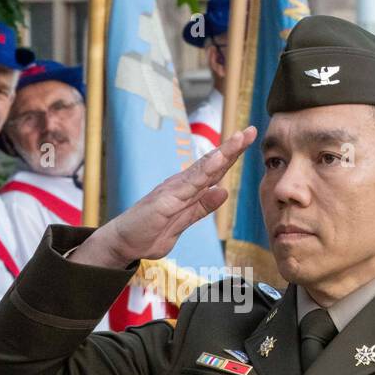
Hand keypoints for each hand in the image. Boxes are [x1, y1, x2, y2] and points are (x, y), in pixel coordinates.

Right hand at [73, 127, 254, 268]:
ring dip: (223, 153)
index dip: (232, 156)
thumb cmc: (149, 233)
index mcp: (188, 191)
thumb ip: (202, 208)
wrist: (122, 243)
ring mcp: (174, 190)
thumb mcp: (184, 222)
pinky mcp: (166, 200)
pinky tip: (218, 160)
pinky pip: (189, 184)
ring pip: (203, 169)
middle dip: (232, 147)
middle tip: (252, 131)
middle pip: (212, 164)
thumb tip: (223, 192)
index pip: (214, 171)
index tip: (249, 140)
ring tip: (240, 138)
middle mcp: (181, 185)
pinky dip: (205, 171)